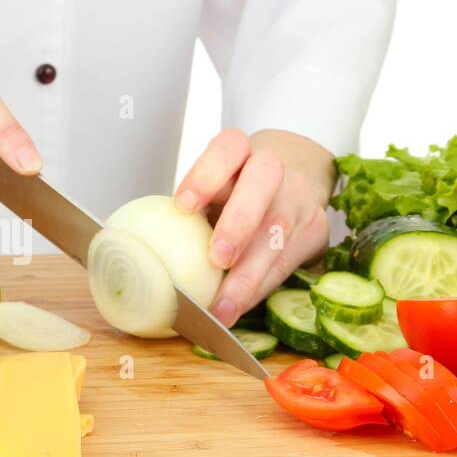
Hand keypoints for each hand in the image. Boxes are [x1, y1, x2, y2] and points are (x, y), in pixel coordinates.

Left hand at [174, 129, 335, 325]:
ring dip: (248, 275)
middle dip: (239, 220)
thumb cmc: (235, 194)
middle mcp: (273, 170)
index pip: (228, 146)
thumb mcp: (214, 192)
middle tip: (217, 258)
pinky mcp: (315, 230)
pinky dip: (259, 289)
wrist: (291, 189)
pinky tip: (238, 309)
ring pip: (279, 230)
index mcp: (240, 153)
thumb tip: (142, 258)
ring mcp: (298, 198)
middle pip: (264, 178)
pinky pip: (288, 262)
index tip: (183, 206)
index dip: (205, 174)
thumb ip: (190, 212)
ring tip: (222, 308)